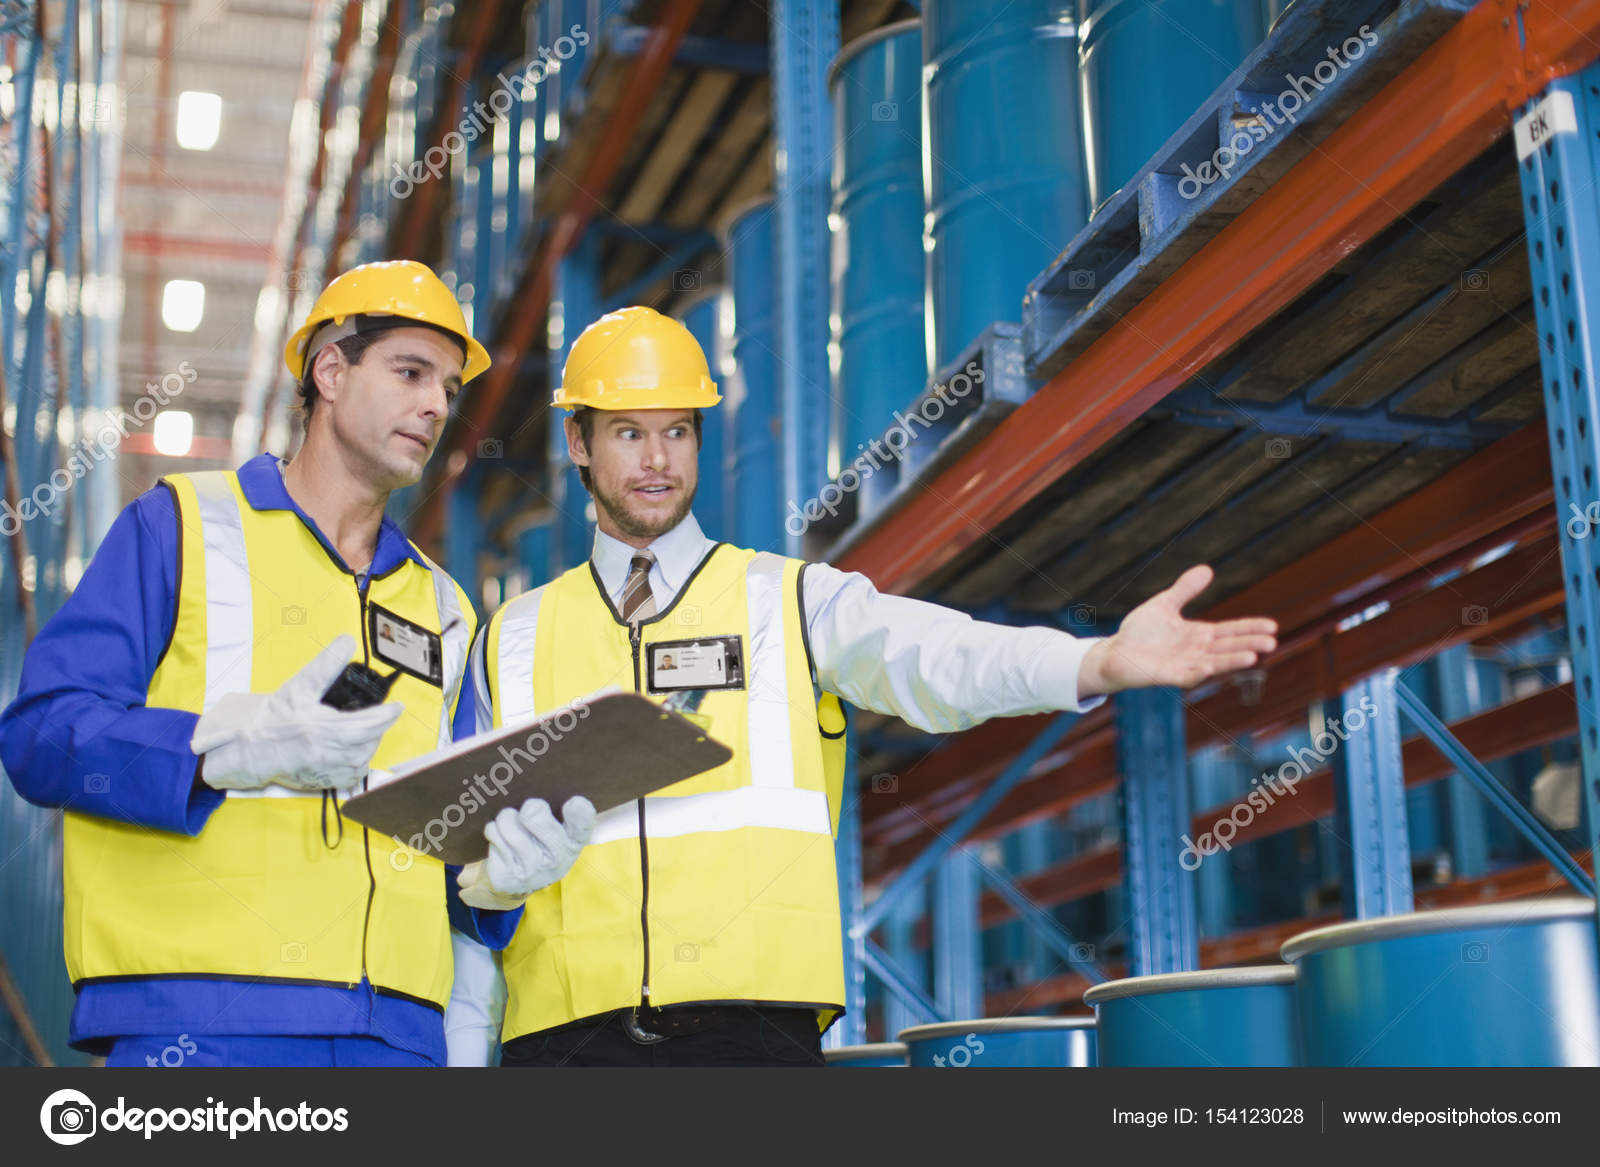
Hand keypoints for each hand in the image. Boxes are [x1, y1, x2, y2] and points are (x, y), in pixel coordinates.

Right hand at [192, 635, 402, 791]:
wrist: (247, 747)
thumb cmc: (272, 718)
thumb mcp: (301, 685)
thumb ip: (327, 663)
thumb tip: (346, 641)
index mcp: (324, 728)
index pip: (370, 723)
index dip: (388, 714)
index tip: (398, 706)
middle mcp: (328, 752)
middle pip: (370, 742)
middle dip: (378, 728)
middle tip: (378, 716)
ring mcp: (326, 770)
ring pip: (363, 760)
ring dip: (369, 745)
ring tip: (364, 731)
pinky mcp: (322, 781)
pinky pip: (352, 776)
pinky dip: (358, 764)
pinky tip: (352, 752)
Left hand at [457, 796, 596, 909]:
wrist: (517, 884)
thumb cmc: (542, 844)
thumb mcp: (559, 830)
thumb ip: (561, 811)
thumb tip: (539, 799)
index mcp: (574, 844)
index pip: (582, 826)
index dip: (579, 812)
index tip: (573, 802)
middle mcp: (557, 861)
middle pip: (534, 815)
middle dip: (529, 807)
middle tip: (528, 812)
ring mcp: (531, 871)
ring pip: (508, 820)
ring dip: (506, 817)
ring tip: (511, 825)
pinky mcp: (506, 875)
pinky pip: (493, 832)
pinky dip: (494, 830)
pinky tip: (501, 841)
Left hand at [1077, 565, 1276, 696]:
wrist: (1116, 651)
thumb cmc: (1141, 631)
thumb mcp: (1165, 604)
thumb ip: (1185, 589)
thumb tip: (1208, 569)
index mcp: (1199, 635)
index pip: (1230, 631)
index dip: (1250, 628)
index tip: (1272, 626)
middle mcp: (1197, 652)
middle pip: (1228, 647)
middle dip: (1249, 644)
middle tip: (1272, 642)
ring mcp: (1184, 665)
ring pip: (1213, 663)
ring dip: (1231, 660)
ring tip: (1252, 656)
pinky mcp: (1167, 676)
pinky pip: (1186, 676)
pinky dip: (1198, 673)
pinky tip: (1209, 668)